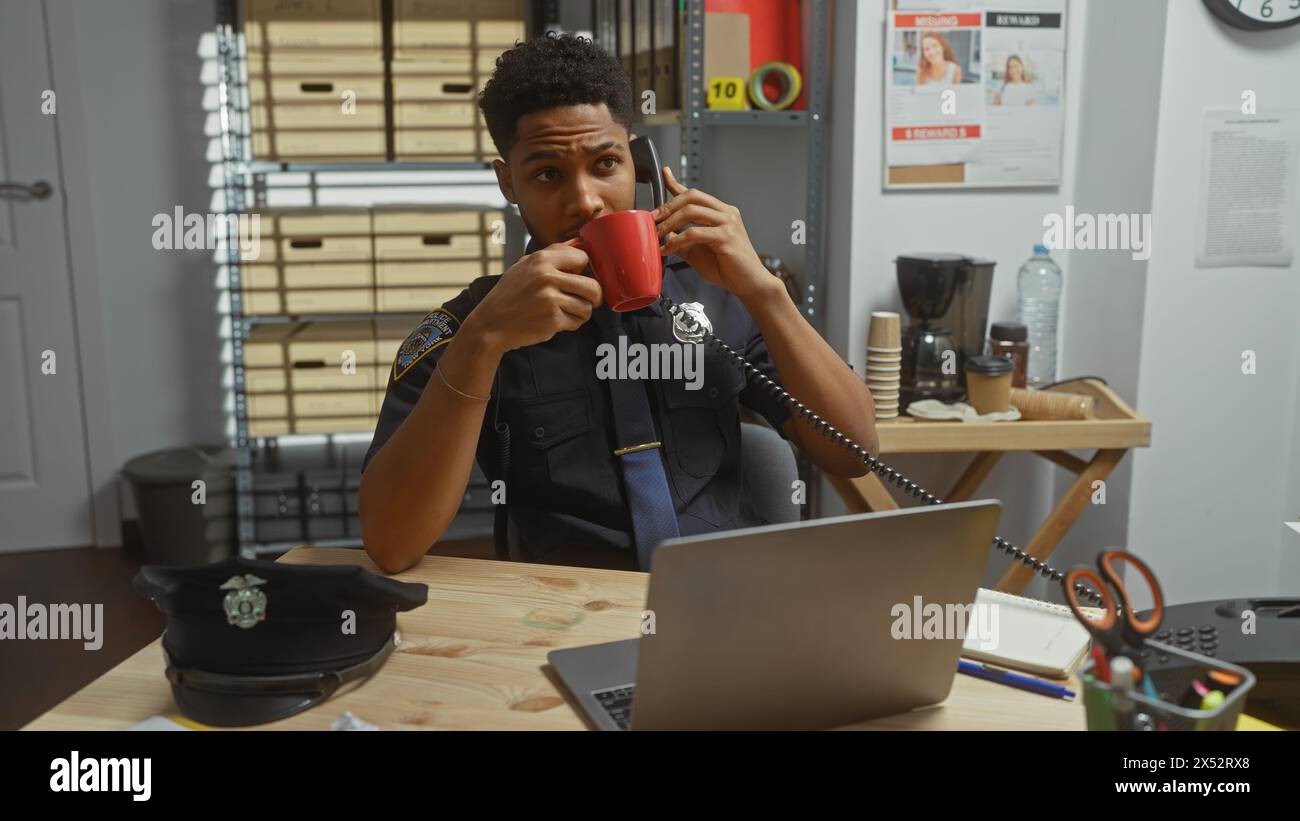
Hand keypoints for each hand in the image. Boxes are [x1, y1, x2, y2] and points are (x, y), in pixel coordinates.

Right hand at [467, 243, 602, 351]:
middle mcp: (547, 277)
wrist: (491, 323)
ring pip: (587, 307)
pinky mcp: (552, 320)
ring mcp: (550, 299)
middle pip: (592, 286)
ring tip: (569, 312)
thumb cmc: (510, 295)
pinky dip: (572, 324)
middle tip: (590, 300)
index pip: (583, 257)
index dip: (585, 268)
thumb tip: (581, 250)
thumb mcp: (524, 266)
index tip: (581, 277)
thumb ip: (552, 257)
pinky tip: (559, 321)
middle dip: (594, 296)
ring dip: (582, 312)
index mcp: (541, 259)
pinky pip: (577, 322)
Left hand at [652, 166, 772, 300]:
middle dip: (667, 207)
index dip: (676, 184)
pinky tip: (668, 249)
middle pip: (691, 197)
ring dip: (669, 222)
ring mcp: (728, 223)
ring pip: (691, 211)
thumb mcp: (697, 250)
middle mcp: (726, 213)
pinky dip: (677, 240)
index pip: (695, 194)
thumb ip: (681, 239)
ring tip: (656, 235)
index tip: (664, 174)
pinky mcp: (726, 236)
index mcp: (721, 212)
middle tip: (652, 219)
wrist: (748, 284)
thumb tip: (662, 233)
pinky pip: (695, 232)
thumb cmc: (726, 268)